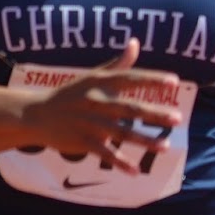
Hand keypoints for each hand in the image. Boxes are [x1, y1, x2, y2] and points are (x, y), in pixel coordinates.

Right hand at [19, 38, 184, 172]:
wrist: (36, 114)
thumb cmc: (71, 94)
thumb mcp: (92, 76)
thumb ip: (118, 64)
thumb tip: (135, 43)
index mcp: (101, 83)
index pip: (131, 78)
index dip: (152, 79)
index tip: (174, 82)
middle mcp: (97, 101)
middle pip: (130, 108)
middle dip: (154, 114)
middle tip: (178, 118)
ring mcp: (89, 122)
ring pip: (121, 133)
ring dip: (144, 140)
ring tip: (165, 145)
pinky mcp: (83, 141)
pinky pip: (105, 153)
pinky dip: (120, 163)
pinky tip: (136, 172)